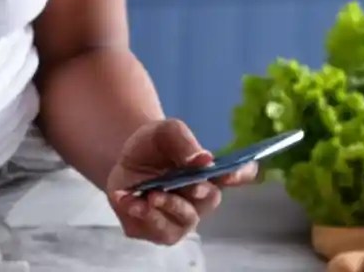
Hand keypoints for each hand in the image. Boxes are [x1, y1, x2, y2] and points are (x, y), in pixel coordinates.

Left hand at [105, 119, 257, 245]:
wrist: (122, 162)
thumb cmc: (152, 146)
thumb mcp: (164, 132)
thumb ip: (183, 141)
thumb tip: (203, 160)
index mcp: (210, 171)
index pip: (239, 174)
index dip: (241, 174)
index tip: (232, 172)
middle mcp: (202, 198)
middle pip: (210, 198)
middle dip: (198, 191)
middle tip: (189, 184)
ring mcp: (182, 217)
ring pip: (185, 219)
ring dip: (168, 205)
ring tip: (149, 195)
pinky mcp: (159, 230)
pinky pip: (158, 229)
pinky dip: (143, 214)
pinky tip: (129, 201)